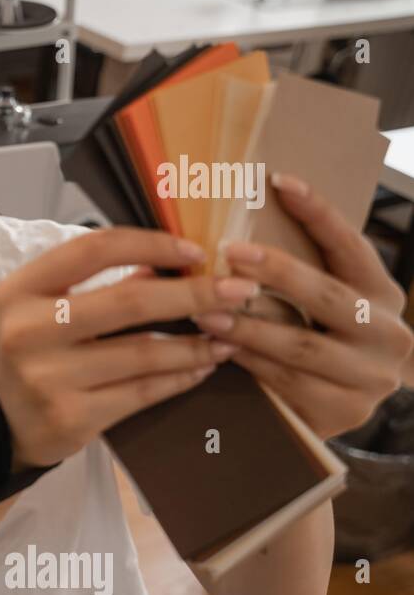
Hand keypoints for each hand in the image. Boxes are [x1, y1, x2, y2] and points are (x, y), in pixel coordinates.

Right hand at [0, 227, 257, 466]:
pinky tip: (203, 367)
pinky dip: (180, 377)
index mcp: (20, 290)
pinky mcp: (70, 416)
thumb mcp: (46, 309)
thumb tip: (172, 263)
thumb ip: (101, 285)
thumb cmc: (33, 352)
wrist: (0, 423)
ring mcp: (47, 377)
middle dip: (195, 295)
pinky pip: (142, 392)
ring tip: (229, 335)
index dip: (151, 245)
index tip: (197, 252)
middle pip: (128, 302)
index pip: (93, 250)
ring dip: (196, 343)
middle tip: (240, 291)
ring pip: (143, 354)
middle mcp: (28, 331)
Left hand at [193, 173, 413, 440]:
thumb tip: (237, 233)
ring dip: (247, 326)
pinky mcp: (344, 412)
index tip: (281, 181)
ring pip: (300, 345)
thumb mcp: (323, 305)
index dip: (318, 212)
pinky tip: (222, 350)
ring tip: (205, 311)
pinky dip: (250, 364)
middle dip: (276, 272)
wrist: (346, 404)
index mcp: (384, 295)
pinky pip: (287, 382)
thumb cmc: (321, 340)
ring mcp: (370, 377)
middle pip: (326, 296)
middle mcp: (389, 335)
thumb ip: (297, 275)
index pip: (351, 245)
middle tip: (230, 253)